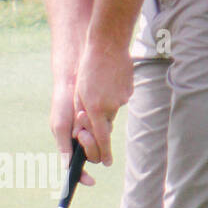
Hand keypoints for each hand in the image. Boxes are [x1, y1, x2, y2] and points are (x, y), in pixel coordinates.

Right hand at [50, 76, 95, 185]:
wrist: (71, 83)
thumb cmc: (62, 105)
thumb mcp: (60, 127)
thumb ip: (64, 147)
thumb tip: (67, 167)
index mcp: (69, 146)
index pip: (76, 168)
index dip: (83, 177)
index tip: (92, 181)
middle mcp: (82, 142)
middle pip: (93, 157)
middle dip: (90, 146)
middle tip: (82, 133)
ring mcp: (92, 132)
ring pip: (101, 144)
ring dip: (93, 133)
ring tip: (81, 115)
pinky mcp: (102, 122)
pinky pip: (107, 129)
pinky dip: (99, 123)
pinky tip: (87, 111)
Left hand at [73, 38, 132, 165]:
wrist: (107, 44)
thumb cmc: (88, 68)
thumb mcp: (79, 92)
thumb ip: (82, 114)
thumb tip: (84, 130)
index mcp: (95, 109)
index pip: (101, 138)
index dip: (103, 153)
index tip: (106, 163)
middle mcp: (110, 107)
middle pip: (105, 124)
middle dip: (99, 122)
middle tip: (90, 107)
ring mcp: (122, 99)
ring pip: (111, 110)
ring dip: (104, 102)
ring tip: (98, 83)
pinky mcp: (128, 91)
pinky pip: (118, 98)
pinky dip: (112, 93)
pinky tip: (108, 78)